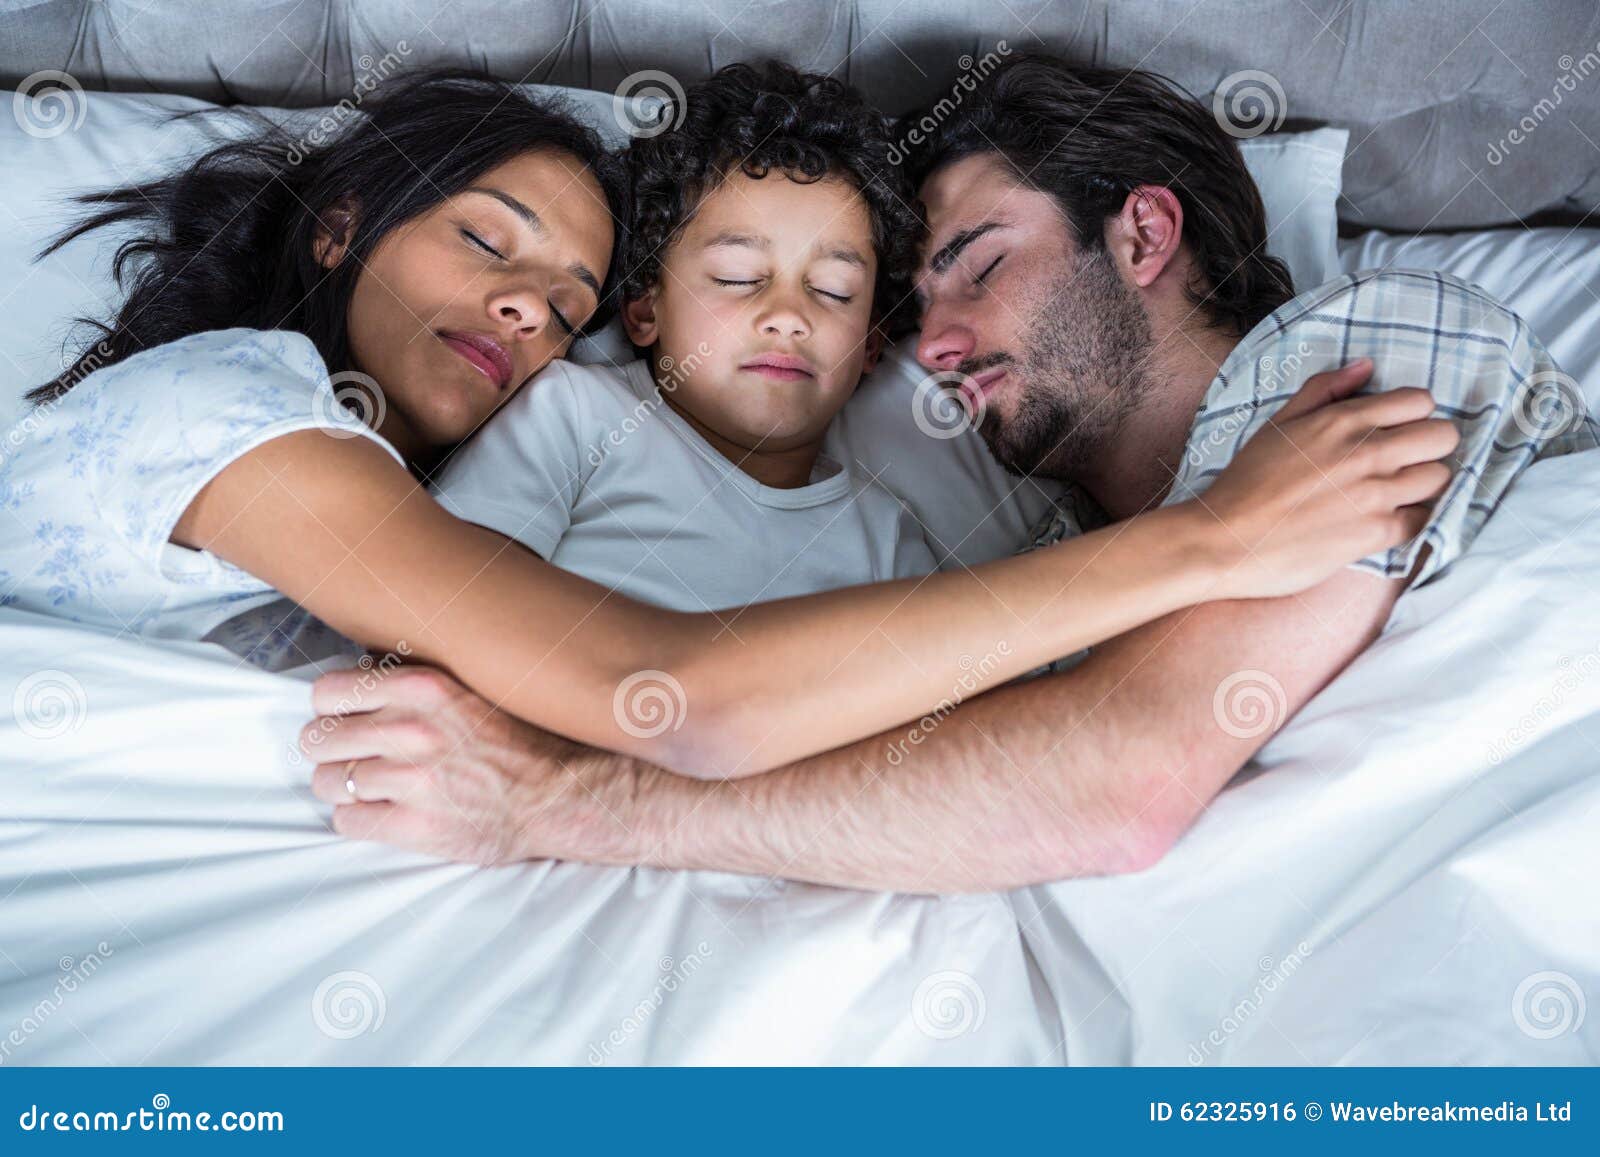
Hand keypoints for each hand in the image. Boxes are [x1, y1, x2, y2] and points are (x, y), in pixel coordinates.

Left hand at [303, 665, 638, 865]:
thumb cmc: (517, 739)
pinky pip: (347, 822)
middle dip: (332, 749)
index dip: (331, 709)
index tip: (346, 719)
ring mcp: (412, 781)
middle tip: (355, 756)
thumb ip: (414, 677)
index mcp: (423, 688)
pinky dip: (357, 818)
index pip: (329, 692)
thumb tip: (360, 668)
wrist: (558, 793)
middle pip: (318, 740)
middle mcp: (412, 730)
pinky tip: (382, 811)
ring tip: (372, 786)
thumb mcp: (468, 687)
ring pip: (327, 782)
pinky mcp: (416, 826)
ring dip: (343, 787)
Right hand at [1198, 359, 1458, 599]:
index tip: (1396, 429)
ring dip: (1422, 483)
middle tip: (1403, 460)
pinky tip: (1383, 518)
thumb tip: (1367, 367)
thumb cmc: (1246, 482)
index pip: (1420, 401)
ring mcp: (1374, 495)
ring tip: (1394, 491)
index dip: (1413, 414)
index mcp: (1342, 421)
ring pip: (1439, 477)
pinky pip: (1423, 519)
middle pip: (1443, 436)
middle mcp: (1366, 453)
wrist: (1224, 540)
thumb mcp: (1278, 423)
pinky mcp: (1375, 534)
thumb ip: (1324, 390)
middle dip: (1428, 445)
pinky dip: (1409, 518)